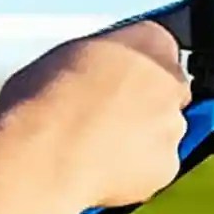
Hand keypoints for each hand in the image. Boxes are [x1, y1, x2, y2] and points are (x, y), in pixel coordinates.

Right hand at [0, 21, 190, 209]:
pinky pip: (155, 168)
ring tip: (93, 150)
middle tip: (103, 121)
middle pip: (166, 92)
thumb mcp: (65, 58)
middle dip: (143, 106)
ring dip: (139, 141)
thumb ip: (97, 64)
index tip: (114, 84)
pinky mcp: (168, 164)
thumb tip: (94, 76)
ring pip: (162, 133)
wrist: (41, 154)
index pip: (157, 50)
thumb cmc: (40, 101)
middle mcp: (170, 78)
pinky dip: (136, 173)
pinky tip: (101, 172)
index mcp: (149, 40)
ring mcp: (173, 123)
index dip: (131, 71)